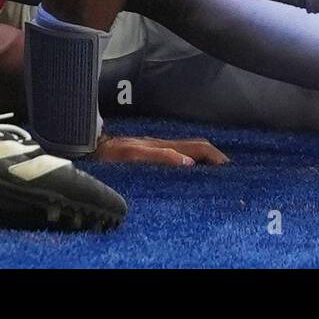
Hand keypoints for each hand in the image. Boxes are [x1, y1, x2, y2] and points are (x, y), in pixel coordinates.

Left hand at [93, 133, 227, 165]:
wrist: (89, 148)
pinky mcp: (149, 154)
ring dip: (204, 159)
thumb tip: (188, 163)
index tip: (228, 168)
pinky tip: (189, 171)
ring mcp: (157, 149)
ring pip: (188, 150)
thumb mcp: (134, 156)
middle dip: (215, 157)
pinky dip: (190, 162)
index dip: (216, 156)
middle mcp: (164, 145)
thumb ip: (160, 157)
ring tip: (214, 173)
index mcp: (164, 146)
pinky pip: (177, 157)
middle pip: (197, 147)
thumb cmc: (109, 154)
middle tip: (227, 172)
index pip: (199, 148)